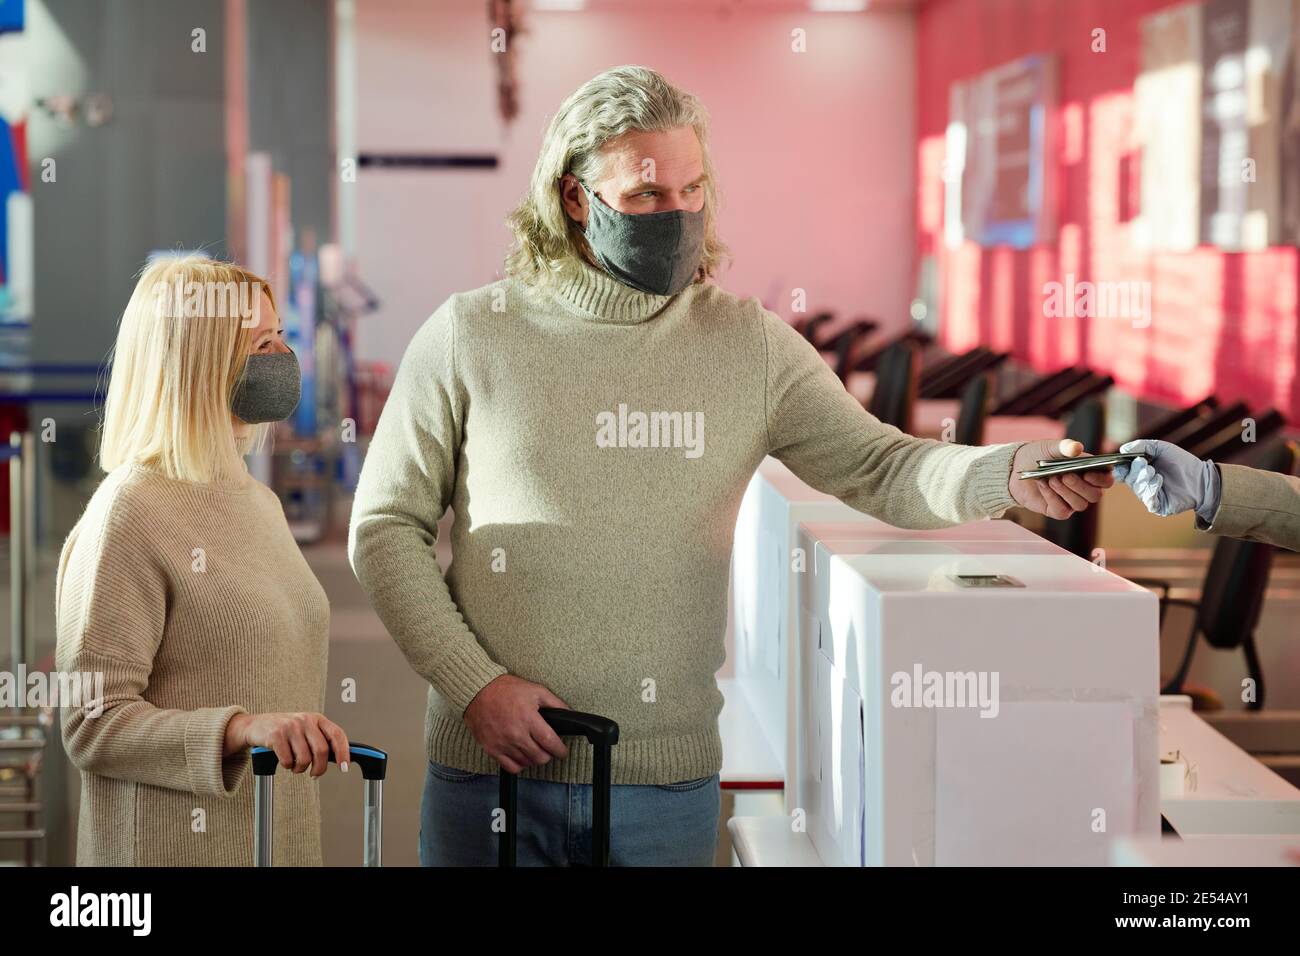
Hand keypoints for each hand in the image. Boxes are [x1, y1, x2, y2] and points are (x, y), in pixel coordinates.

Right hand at [224, 712, 350, 777]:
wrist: (256, 725)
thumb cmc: (286, 730)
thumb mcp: (306, 729)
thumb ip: (321, 739)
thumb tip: (339, 759)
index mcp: (317, 719)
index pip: (337, 735)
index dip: (344, 752)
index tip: (344, 767)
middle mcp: (305, 720)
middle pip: (321, 751)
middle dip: (319, 768)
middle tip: (314, 774)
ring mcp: (290, 727)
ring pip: (305, 759)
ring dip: (300, 769)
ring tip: (296, 765)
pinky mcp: (276, 735)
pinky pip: (288, 761)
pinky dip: (287, 766)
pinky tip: (285, 761)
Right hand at [463, 674, 570, 773]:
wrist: (478, 691)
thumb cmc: (505, 689)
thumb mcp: (535, 690)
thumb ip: (555, 703)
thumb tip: (569, 713)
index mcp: (528, 719)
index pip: (550, 743)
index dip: (560, 750)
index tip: (563, 751)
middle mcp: (516, 734)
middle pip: (540, 757)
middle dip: (549, 755)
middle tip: (549, 749)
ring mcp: (503, 744)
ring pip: (527, 763)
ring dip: (535, 759)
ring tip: (535, 750)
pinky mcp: (492, 749)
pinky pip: (511, 767)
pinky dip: (520, 765)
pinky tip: (522, 756)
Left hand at [1009, 438, 1113, 519]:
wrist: (1017, 467)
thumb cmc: (1040, 455)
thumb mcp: (1051, 447)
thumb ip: (1065, 447)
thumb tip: (1077, 448)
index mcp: (1089, 472)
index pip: (1106, 481)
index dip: (1101, 479)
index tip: (1088, 472)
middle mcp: (1084, 489)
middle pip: (1095, 496)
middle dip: (1080, 486)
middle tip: (1065, 475)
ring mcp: (1071, 501)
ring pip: (1080, 505)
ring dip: (1065, 492)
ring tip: (1051, 479)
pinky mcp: (1058, 510)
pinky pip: (1062, 511)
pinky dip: (1052, 498)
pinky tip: (1043, 485)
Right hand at [1115, 439, 1215, 518]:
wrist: (1201, 477)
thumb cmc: (1181, 462)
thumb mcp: (1161, 448)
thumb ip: (1142, 446)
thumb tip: (1123, 449)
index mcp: (1140, 471)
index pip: (1122, 471)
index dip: (1120, 467)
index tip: (1123, 460)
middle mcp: (1142, 484)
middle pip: (1127, 479)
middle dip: (1134, 470)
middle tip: (1143, 462)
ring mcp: (1149, 496)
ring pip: (1137, 489)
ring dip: (1143, 478)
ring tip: (1155, 472)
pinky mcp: (1158, 506)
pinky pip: (1148, 499)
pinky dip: (1151, 488)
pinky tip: (1160, 480)